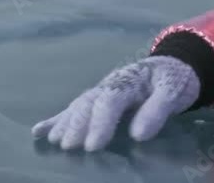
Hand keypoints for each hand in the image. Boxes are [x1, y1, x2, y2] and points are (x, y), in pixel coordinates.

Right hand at [31, 56, 200, 150]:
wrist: (174, 66)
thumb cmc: (175, 80)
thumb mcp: (174, 92)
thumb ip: (158, 110)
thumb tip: (139, 135)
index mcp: (129, 80)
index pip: (111, 100)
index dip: (100, 123)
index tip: (93, 146)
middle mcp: (110, 84)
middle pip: (89, 103)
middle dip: (77, 125)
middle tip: (69, 147)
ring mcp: (101, 90)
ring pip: (79, 106)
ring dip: (65, 124)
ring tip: (56, 142)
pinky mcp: (97, 99)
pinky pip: (74, 108)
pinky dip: (55, 120)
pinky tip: (38, 132)